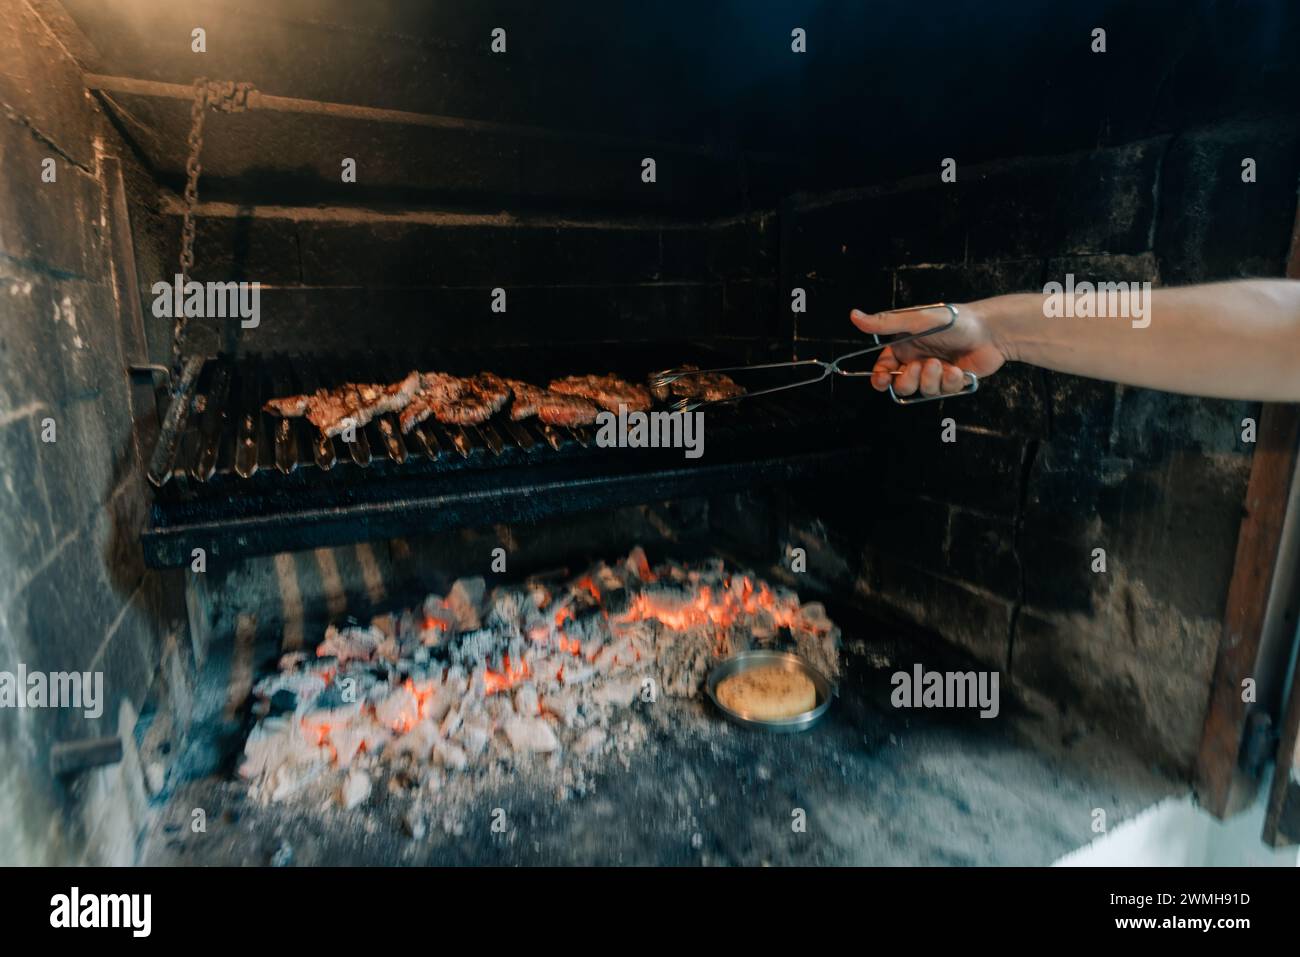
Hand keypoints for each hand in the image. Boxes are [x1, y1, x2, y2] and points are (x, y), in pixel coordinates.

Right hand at [849, 302, 1009, 397]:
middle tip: (920, 367)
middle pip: (901, 384)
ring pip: (922, 390)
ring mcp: (935, 372)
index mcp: (906, 346)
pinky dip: (950, 382)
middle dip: (909, 380)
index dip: (880, 378)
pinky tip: (959, 370)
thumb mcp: (916, 320)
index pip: (884, 367)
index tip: (881, 381)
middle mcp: (918, 359)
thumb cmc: (953, 320)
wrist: (991, 331)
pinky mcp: (952, 382)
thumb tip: (853, 316)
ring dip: (932, 380)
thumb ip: (885, 322)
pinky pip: (944, 392)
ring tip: (944, 365)